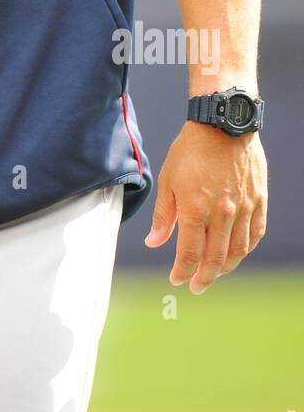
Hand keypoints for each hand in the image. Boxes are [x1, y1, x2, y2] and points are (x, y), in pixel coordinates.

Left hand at [144, 122, 267, 292]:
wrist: (223, 125)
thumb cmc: (191, 150)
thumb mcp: (168, 180)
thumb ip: (163, 215)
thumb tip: (153, 242)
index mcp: (195, 209)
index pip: (190, 254)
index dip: (182, 272)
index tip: (176, 279)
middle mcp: (222, 214)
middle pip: (215, 259)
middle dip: (203, 278)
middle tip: (196, 286)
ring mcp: (243, 208)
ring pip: (237, 251)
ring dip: (225, 267)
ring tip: (214, 273)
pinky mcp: (258, 200)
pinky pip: (255, 234)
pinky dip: (246, 248)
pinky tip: (236, 252)